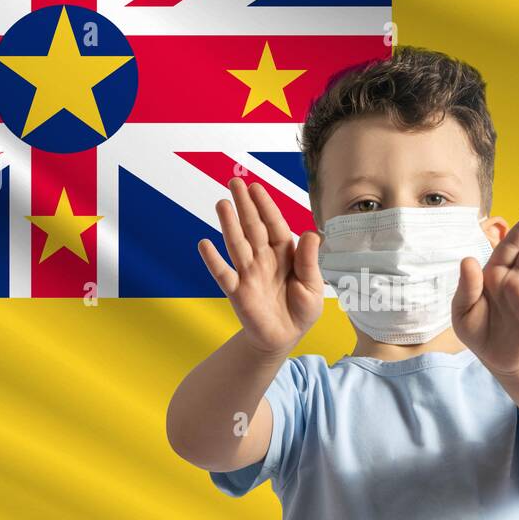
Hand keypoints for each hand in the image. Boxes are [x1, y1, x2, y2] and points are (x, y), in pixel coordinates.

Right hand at [198, 177, 324, 357]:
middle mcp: (264, 259)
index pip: (274, 225)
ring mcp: (249, 274)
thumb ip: (310, 261)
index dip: (266, 207)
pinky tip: (204, 244)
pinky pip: (224, 274)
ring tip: (221, 203)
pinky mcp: (238, 292)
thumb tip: (312, 233)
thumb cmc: (301, 309)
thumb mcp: (313, 286)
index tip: (256, 187)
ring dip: (229, 224)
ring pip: (237, 244)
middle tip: (234, 182)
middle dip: (244, 205)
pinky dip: (214, 260)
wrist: (286, 337)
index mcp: (285, 254)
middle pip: (253, 228)